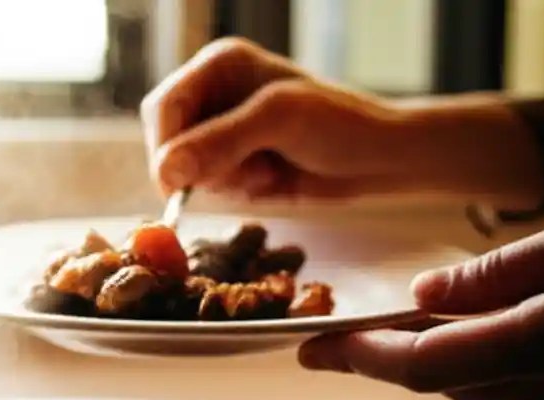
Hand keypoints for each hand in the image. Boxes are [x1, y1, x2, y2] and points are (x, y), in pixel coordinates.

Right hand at [140, 37, 543, 208]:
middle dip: (200, 165)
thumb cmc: (340, 125)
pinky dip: (236, 190)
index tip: (178, 184)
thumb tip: (166, 170)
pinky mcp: (233, 161)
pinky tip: (271, 178)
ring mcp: (222, 130)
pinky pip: (208, 186)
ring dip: (224, 180)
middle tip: (244, 174)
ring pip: (186, 169)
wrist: (380, 158)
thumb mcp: (278, 122)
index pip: (164, 107)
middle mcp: (214, 94)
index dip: (165, 146)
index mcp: (219, 65)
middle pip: (167, 140)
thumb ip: (219, 142)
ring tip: (267, 170)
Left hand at [297, 187, 543, 399]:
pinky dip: (487, 362)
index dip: (366, 360)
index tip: (315, 351)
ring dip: (436, 364)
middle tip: (340, 338)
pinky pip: (531, 384)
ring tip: (389, 330)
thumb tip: (426, 297)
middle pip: (455, 386)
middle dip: (391, 363)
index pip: (434, 366)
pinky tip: (469, 332)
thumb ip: (504, 272)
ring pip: (491, 389)